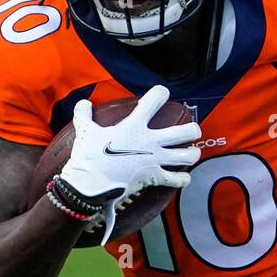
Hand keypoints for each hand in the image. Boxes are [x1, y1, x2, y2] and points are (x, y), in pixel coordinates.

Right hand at [60, 86, 200, 202]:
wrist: (90, 183)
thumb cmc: (88, 156)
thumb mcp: (84, 131)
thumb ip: (84, 115)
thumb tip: (83, 103)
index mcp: (134, 125)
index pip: (154, 100)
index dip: (161, 93)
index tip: (163, 93)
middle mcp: (150, 141)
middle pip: (185, 132)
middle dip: (193, 130)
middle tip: (192, 131)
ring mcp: (155, 160)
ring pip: (187, 155)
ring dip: (193, 154)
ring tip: (193, 152)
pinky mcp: (154, 177)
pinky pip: (176, 179)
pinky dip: (182, 179)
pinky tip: (184, 178)